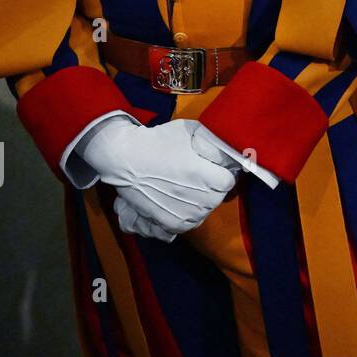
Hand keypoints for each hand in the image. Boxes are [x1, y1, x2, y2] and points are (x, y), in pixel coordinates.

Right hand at [80, 118, 237, 236]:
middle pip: (219, 197)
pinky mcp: (169, 222)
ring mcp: (183, 212)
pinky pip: (189, 224)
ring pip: (205, 211)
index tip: (216, 167)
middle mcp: (197, 197)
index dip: (224, 172)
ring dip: (201, 201)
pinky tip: (181, 201)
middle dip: (213, 186)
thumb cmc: (159, 141)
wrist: (125, 158)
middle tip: (200, 176)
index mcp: (205, 176)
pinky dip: (188, 215)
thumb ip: (215, 143)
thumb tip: (231, 152)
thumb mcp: (192, 132)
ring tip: (188, 187)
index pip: (230, 181)